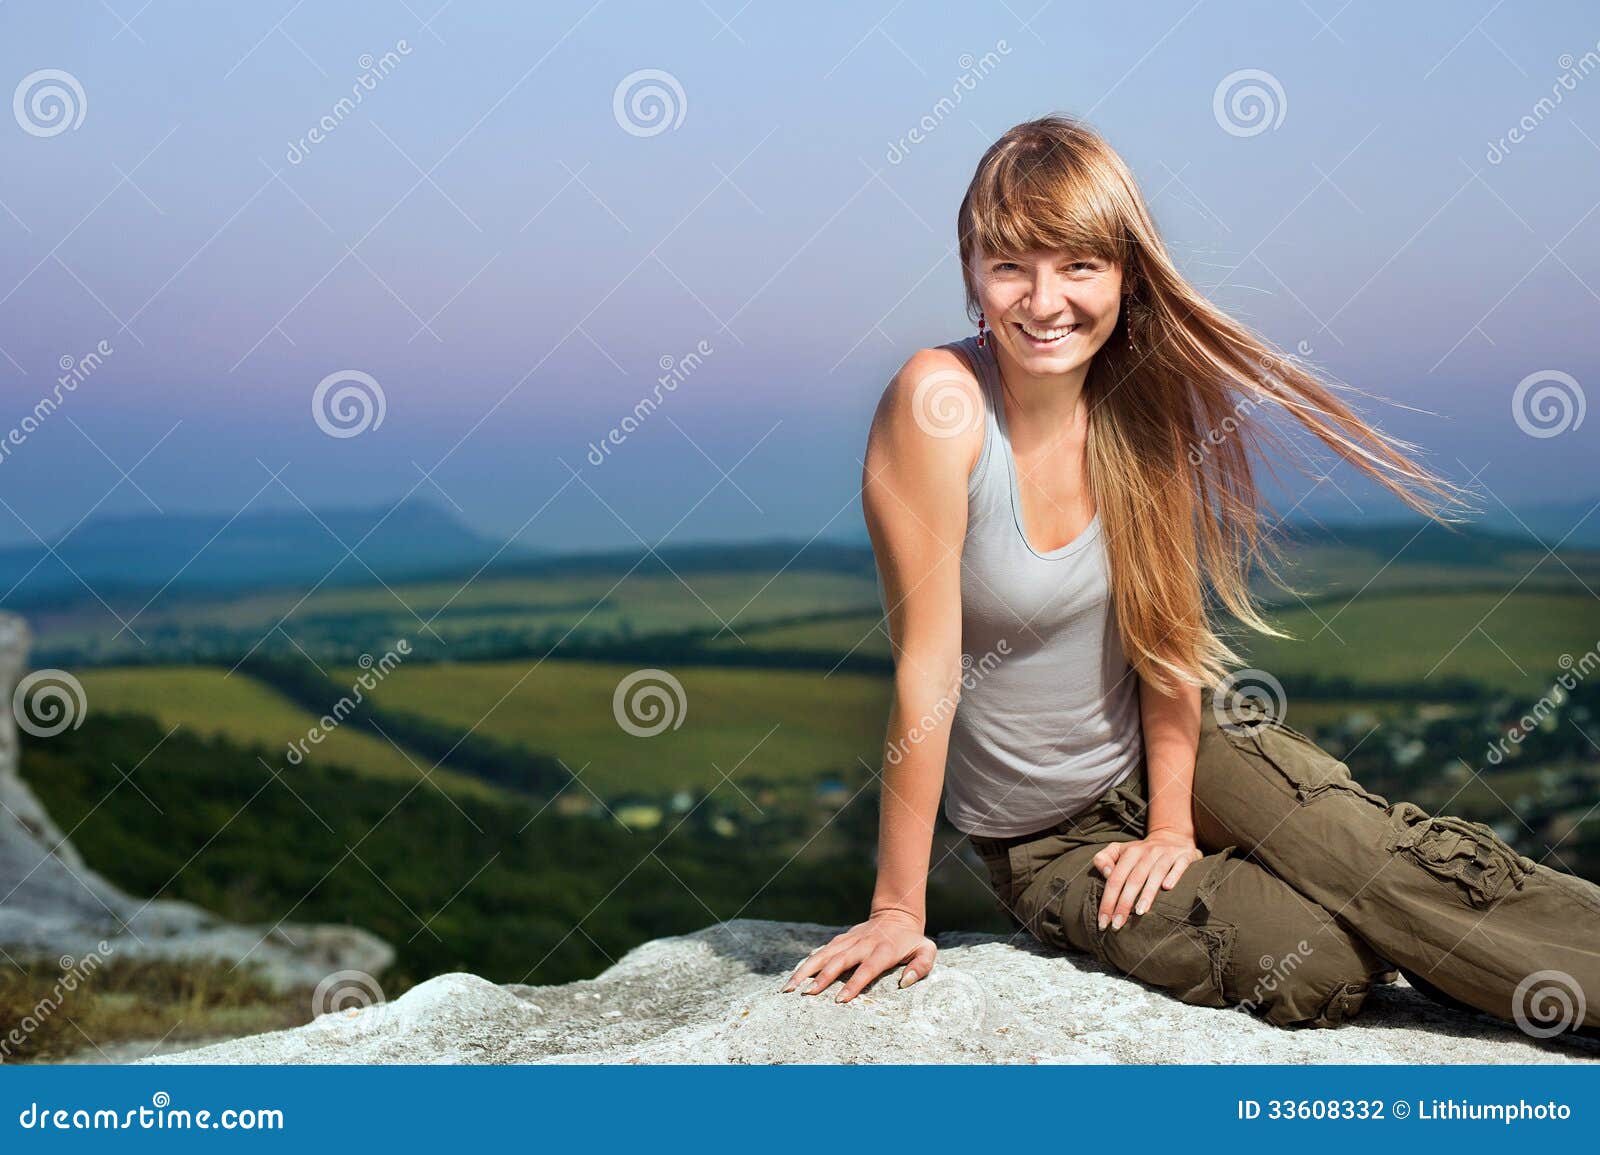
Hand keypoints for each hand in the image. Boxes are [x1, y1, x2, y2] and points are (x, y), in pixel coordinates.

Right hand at [780, 909, 935, 1002]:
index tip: (839, 1000)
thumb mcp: (927, 950)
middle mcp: (863, 944)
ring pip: (824, 954)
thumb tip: (906, 982)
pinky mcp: (841, 940)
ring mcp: (849, 940)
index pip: (867, 968)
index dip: (854, 983)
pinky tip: (795, 975)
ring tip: (790, 987)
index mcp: (884, 950)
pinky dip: (808, 962)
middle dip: (822, 978)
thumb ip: (921, 966)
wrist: (896, 915)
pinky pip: (822, 951)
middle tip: (806, 994)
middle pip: (839, 961)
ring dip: (807, 970)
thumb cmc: (912, 941)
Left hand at [1092, 827, 1202, 931]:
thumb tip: (1106, 874)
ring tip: (1139, 912)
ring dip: (1147, 893)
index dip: (1108, 900)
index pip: (1115, 879)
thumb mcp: (1119, 850)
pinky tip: (1168, 888)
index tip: (1103, 922)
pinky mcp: (1185, 856)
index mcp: (1130, 853)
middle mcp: (1147, 853)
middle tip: (1117, 925)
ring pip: (1155, 874)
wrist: (1172, 836)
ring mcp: (1167, 854)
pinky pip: (1179, 866)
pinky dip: (1173, 876)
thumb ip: (1104, 859)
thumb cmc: (1140, 852)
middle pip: (1133, 879)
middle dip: (1124, 903)